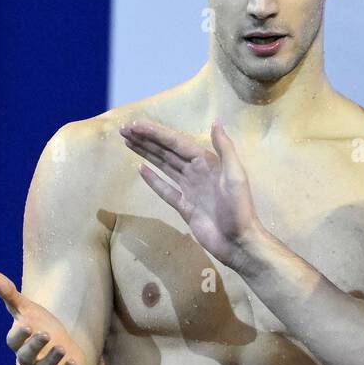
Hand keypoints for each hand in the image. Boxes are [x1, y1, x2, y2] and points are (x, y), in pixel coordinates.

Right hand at [0, 273, 83, 364]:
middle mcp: (29, 359)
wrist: (64, 355)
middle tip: (46, 334)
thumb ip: (11, 297)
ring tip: (62, 347)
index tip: (26, 324)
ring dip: (53, 359)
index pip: (14, 341)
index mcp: (19, 344)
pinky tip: (74, 361)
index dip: (19, 334)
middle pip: (26, 356)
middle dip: (35, 345)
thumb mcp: (28, 312)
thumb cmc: (42, 329)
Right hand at [118, 118, 259, 266]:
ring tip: (128, 142)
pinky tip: (140, 169)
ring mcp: (189, 189)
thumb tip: (215, 122)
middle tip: (124, 129)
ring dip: (147, 153)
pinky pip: (165, 190)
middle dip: (146, 139)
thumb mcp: (236, 175)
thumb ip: (225, 148)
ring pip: (164, 166)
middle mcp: (196, 172)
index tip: (136, 124)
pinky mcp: (184, 207)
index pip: (176, 142)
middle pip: (167, 151)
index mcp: (207, 162)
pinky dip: (153, 180)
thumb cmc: (239, 209)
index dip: (156, 133)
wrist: (238, 242)